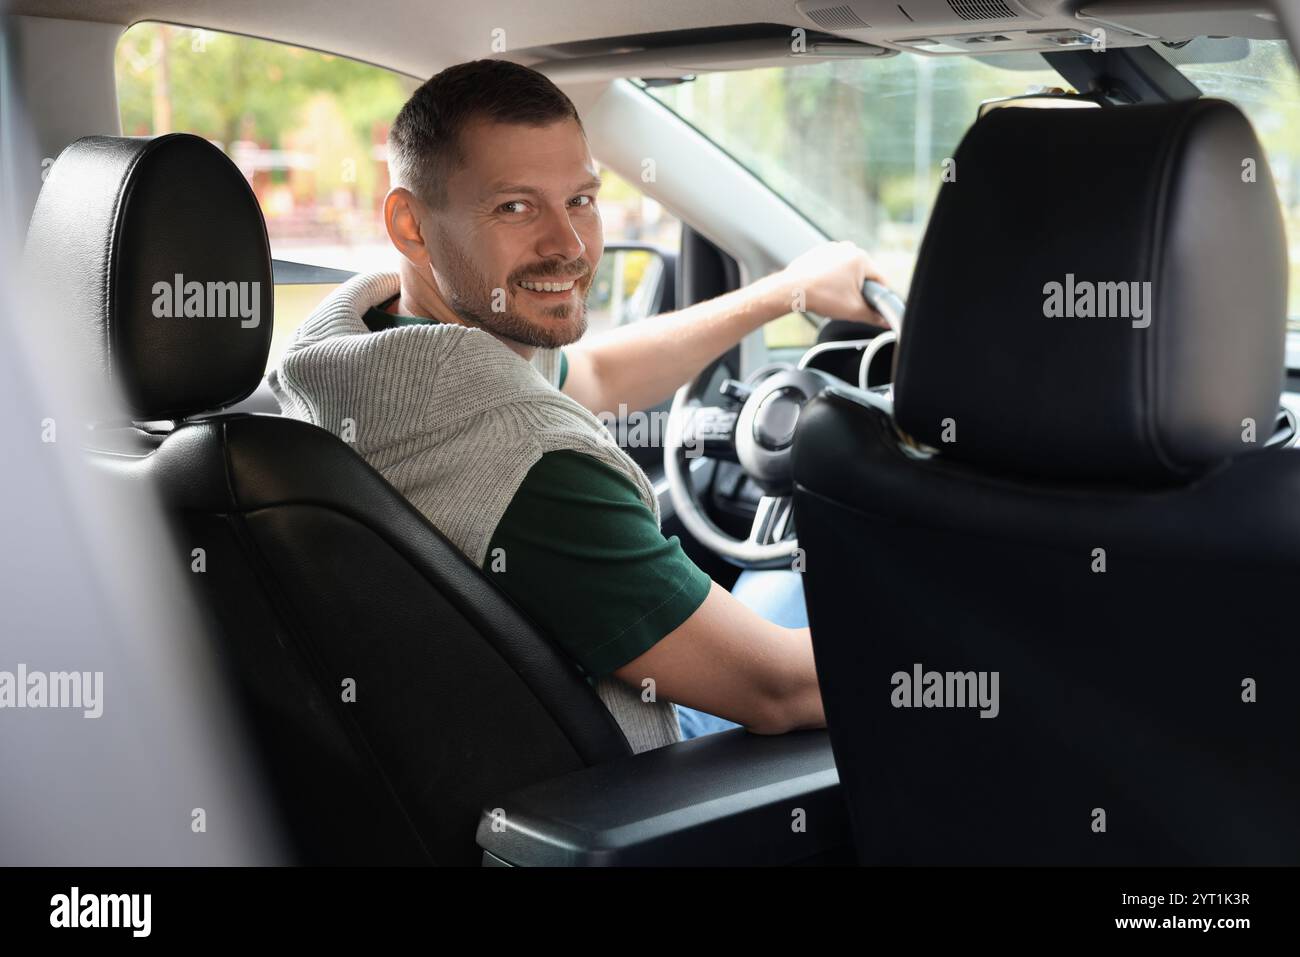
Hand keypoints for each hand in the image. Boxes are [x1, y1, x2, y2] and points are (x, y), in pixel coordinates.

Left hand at [774, 240, 892, 328]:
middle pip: (864, 275)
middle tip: (846, 302)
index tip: (871, 307)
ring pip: (848, 272)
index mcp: (861, 258)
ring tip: (833, 296)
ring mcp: (833, 248)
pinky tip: (824, 289)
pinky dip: (832, 278)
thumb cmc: (821, 296)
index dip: (878, 297)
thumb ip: (873, 316)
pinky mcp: (820, 252)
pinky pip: (834, 268)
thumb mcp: (853, 311)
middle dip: (859, 290)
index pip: (880, 280)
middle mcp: (849, 248)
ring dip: (845, 284)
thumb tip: (884, 321)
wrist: (791, 291)